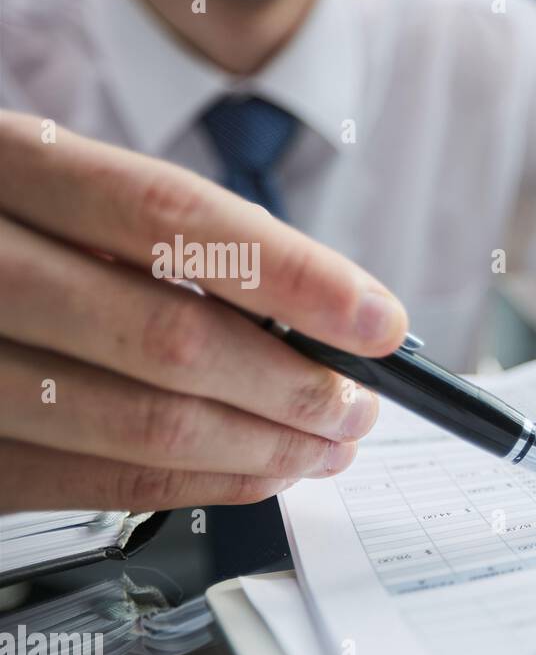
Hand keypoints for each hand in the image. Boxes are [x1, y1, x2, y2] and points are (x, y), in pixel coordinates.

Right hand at [0, 111, 408, 511]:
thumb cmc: (2, 226)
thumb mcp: (60, 189)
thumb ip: (171, 241)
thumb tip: (320, 309)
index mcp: (9, 167)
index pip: (174, 220)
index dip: (296, 278)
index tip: (379, 322)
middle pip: (171, 339)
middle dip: (295, 386)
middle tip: (359, 405)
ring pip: (142, 427)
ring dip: (263, 449)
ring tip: (326, 447)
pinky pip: (97, 487)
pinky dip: (200, 488)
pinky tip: (256, 474)